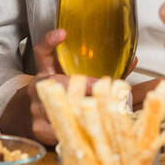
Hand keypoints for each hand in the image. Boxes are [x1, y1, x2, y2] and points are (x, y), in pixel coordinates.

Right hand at [0, 31, 147, 144]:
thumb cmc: (58, 94)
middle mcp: (38, 87)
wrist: (32, 116)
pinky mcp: (40, 129)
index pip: (42, 51)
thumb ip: (98, 67)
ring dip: (83, 110)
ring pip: (59, 108)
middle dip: (82, 86)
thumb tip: (131, 60)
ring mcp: (36, 108)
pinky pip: (59, 129)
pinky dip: (78, 130)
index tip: (63, 34)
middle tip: (101, 88)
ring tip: (103, 110)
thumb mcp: (69, 75)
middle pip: (55, 83)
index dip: (50, 41)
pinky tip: (92, 130)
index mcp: (45, 70)